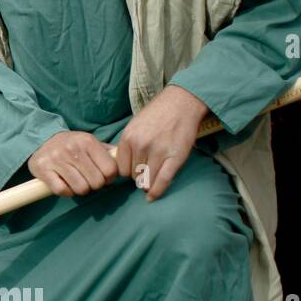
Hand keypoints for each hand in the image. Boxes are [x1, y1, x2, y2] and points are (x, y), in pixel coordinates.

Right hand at [27, 130, 117, 198]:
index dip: (109, 178)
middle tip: (88, 180)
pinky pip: (62, 190)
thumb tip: (127, 162)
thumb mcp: (89, 142)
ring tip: (76, 182)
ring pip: (80, 188)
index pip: (110, 170)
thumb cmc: (71, 145)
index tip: (103, 177)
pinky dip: (66, 192)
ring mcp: (57, 159)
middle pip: (96, 182)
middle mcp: (72, 149)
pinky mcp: (43, 169)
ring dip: (80, 190)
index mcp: (87, 142)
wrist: (42, 140)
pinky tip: (64, 185)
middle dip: (94, 185)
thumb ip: (108, 152)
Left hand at [114, 84, 208, 201]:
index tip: (132, 171)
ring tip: (152, 176)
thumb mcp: (134, 126)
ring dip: (147, 182)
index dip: (126, 172)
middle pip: (133, 175)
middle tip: (145, 171)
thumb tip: (119, 165)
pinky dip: (156, 191)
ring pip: (146, 179)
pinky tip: (152, 197)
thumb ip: (127, 144)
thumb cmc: (156, 115)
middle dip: (138, 176)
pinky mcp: (175, 157)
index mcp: (128, 138)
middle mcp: (141, 146)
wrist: (181, 103)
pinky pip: (163, 180)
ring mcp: (158, 152)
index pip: (121, 168)